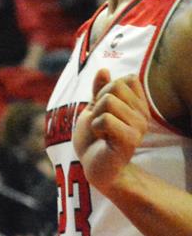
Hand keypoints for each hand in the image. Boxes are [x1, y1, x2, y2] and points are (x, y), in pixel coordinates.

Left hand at [75, 68, 147, 193]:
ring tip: (102, 132)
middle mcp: (142, 115)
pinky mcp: (131, 140)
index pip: (124, 80)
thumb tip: (104, 69)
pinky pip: (106, 119)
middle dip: (98, 103)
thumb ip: (99, 90)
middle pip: (114, 87)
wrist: (95, 166)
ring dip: (96, 116)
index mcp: (137, 106)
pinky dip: (96, 127)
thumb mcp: (94, 108)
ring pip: (108, 101)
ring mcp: (139, 128)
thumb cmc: (95, 138)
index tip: (104, 109)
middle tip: (100, 122)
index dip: (105, 90)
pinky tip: (103, 139)